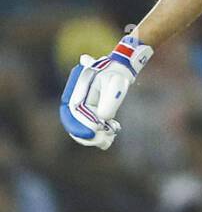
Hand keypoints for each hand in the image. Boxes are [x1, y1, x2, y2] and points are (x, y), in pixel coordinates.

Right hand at [59, 34, 152, 149]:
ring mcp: (80, 107)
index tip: (95, 133)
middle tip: (105, 140)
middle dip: (87, 136)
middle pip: (73, 123)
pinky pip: (88, 128)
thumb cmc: (117, 75)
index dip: (80, 125)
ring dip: (93, 138)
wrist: (119, 70)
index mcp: (77, 90)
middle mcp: (75, 100)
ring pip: (80, 128)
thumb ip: (110, 101)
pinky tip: (111, 134)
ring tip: (109, 139)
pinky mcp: (88, 113)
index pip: (73, 112)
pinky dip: (98, 135)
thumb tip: (103, 118)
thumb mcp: (117, 84)